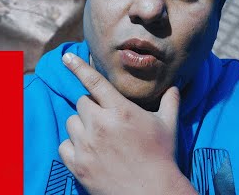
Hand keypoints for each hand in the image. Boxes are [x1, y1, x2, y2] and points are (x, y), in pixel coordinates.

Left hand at [58, 53, 195, 194]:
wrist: (154, 194)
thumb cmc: (162, 158)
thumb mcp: (168, 127)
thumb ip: (169, 103)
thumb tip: (174, 86)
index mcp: (121, 111)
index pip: (95, 82)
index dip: (78, 67)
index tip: (65, 57)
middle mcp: (100, 125)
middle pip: (82, 102)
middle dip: (92, 108)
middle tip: (107, 121)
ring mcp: (86, 145)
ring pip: (71, 122)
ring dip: (82, 127)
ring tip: (101, 139)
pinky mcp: (78, 164)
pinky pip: (64, 145)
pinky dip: (73, 147)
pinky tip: (89, 152)